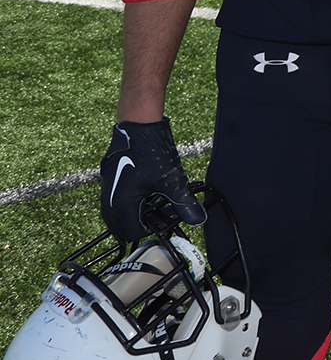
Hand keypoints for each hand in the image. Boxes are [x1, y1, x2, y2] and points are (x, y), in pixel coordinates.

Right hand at [100, 118, 205, 241]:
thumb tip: (196, 219)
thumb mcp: (171, 180)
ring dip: (130, 218)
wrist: (138, 127)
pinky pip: (112, 204)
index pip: (132, 232)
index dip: (151, 230)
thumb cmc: (151, 151)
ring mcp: (106, 190)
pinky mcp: (108, 181)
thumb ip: (183, 203)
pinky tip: (142, 199)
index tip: (165, 221)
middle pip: (120, 228)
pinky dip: (125, 207)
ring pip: (114, 216)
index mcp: (121, 204)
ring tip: (151, 211)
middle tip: (158, 219)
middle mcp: (108, 200)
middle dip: (138, 227)